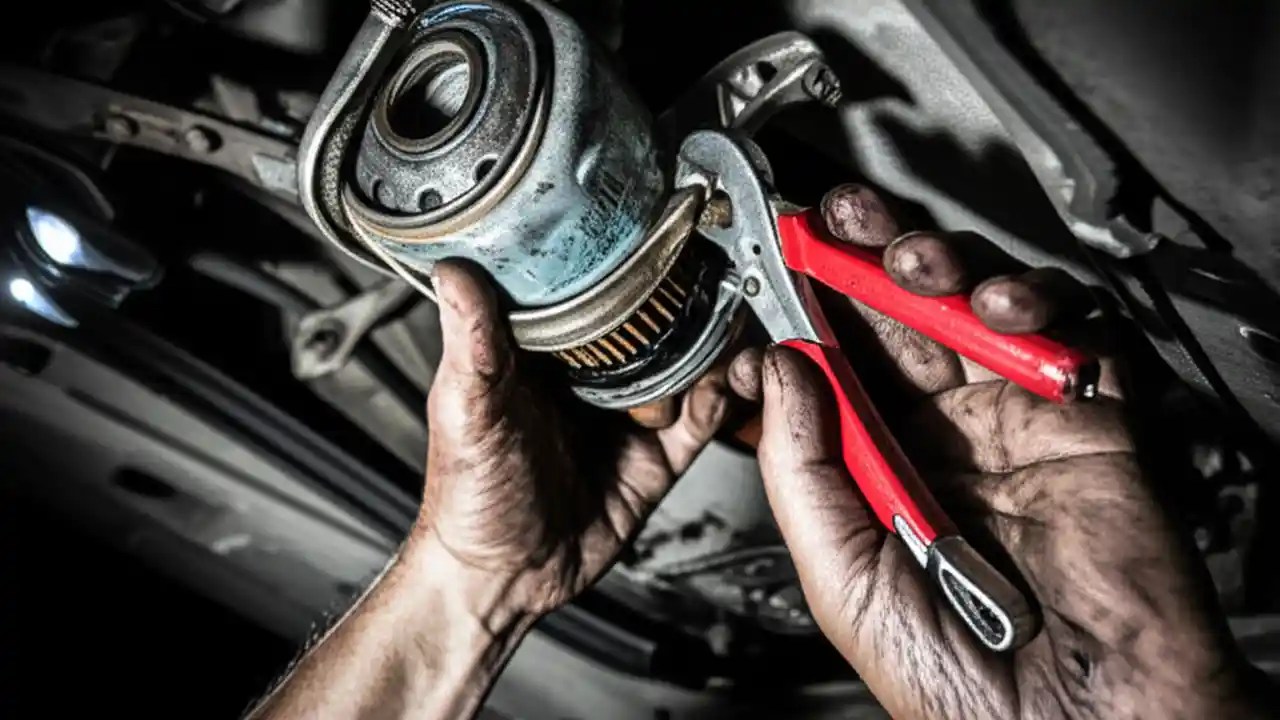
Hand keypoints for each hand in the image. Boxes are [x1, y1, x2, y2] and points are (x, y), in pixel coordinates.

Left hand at [414, 261, 732, 617]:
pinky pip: (698, 421)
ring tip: (726, 328)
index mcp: (539, 356)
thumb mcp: (464, 411)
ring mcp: (624, 417)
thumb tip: (455, 273)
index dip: (618, 265)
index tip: (649, 238)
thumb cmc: (467, 500)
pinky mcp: (654, 458)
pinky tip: (725, 382)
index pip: (587, 294)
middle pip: (647, 325)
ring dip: (709, 347)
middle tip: (707, 278)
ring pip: (683, 367)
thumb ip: (469, 344)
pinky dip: (719, 399)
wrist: (500, 579)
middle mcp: (586, 380)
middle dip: (680, 303)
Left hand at [745, 185, 1267, 717]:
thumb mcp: (840, 572)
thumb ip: (802, 468)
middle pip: (905, 317)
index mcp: (884, 466)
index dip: (813, 304)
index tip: (781, 258)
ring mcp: (1019, 423)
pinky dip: (1042, 305)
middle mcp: (949, 436)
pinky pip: (1076, 335)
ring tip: (913, 258)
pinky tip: (1003, 308)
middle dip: (870, 256)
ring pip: (981, 308)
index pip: (842, 359)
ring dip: (944, 266)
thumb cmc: (955, 681)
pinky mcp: (1094, 421)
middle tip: (837, 218)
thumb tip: (780, 364)